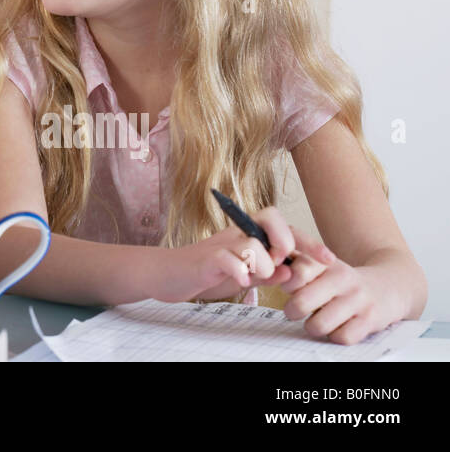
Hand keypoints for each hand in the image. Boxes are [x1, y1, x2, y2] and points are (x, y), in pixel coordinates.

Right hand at [153, 205, 331, 303]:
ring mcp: (221, 243)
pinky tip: (241, 283)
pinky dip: (239, 272)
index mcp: (250, 234)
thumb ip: (269, 272)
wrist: (170, 274)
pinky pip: (229, 260)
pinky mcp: (206, 259)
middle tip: (284, 260)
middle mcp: (237, 232)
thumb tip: (293, 271)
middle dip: (287, 240)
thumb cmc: (210, 272)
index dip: (309, 241)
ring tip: (259, 277)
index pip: (285, 227)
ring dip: (264, 264)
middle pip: (271, 217)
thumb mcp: (247, 273)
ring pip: (253, 241)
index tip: (329, 259)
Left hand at [281, 251, 390, 344]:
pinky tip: (337, 327)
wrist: (389, 286)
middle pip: (301, 303)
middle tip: (295, 310)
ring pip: (319, 325)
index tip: (290, 288)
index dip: (286, 285)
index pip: (294, 273)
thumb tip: (268, 270)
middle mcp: (343, 278)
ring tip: (316, 320)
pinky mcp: (370, 320)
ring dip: (313, 327)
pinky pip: (340, 337)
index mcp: (326, 262)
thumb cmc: (342, 279)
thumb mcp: (321, 264)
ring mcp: (358, 300)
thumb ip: (294, 265)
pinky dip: (335, 336)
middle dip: (292, 311)